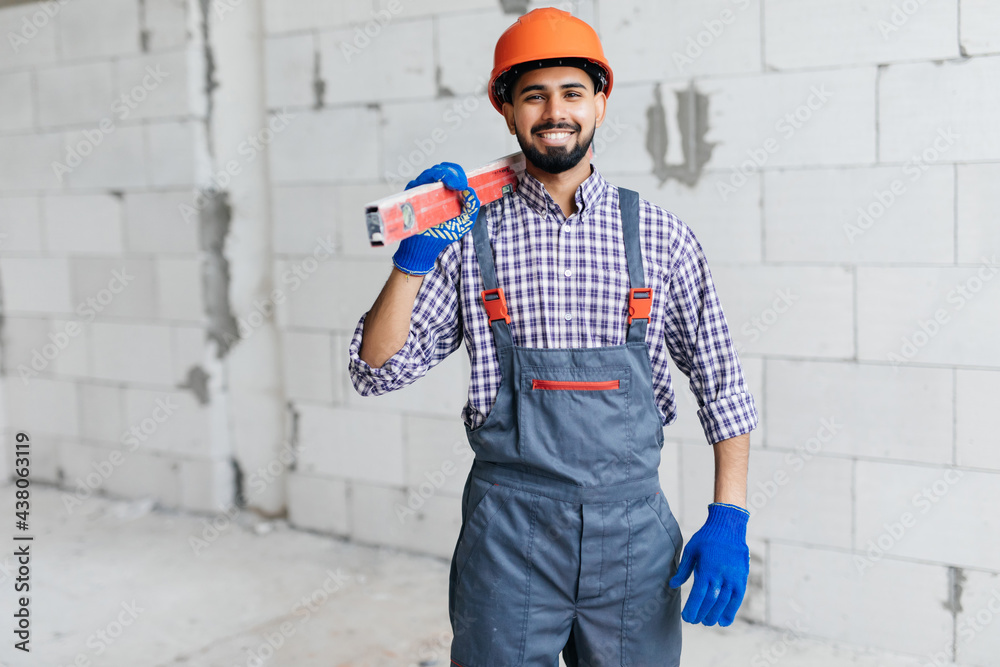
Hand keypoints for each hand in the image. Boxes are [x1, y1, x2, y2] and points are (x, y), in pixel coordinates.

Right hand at [392, 162, 479, 275]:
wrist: (424, 247)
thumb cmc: (443, 234)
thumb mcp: (464, 222)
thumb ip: (472, 207)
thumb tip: (470, 189)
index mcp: (448, 191)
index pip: (453, 173)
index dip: (459, 174)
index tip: (463, 184)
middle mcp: (434, 188)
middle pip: (442, 168)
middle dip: (452, 172)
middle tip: (459, 183)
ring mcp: (422, 190)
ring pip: (431, 173)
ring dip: (442, 174)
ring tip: (451, 184)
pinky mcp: (412, 195)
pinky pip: (418, 182)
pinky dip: (428, 181)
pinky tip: (436, 187)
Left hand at [668, 502, 749, 625]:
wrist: (728, 527)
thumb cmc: (706, 538)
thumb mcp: (691, 550)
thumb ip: (683, 570)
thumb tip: (672, 584)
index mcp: (707, 568)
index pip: (699, 594)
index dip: (693, 608)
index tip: (686, 617)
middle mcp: (722, 575)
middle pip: (712, 601)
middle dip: (702, 613)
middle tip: (694, 621)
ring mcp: (733, 578)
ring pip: (724, 602)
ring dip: (715, 615)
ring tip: (707, 622)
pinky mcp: (742, 578)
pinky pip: (737, 598)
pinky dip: (731, 611)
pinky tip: (724, 621)